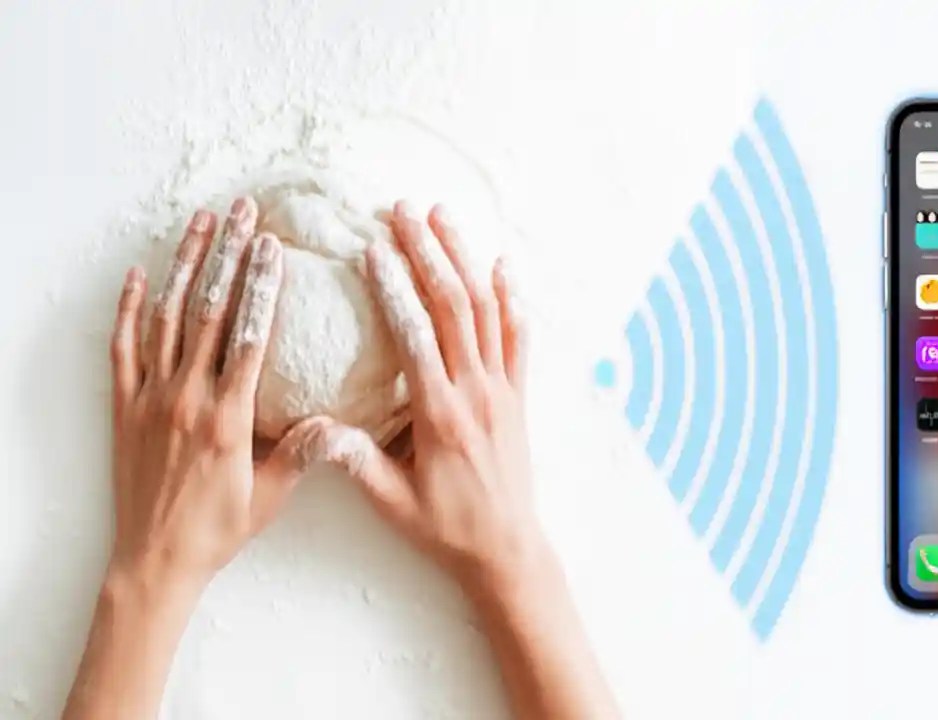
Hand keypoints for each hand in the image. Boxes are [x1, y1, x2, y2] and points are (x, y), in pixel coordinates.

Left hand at [108, 199, 325, 591]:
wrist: (155, 559)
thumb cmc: (219, 529)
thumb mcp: (271, 495)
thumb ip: (302, 452)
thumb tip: (337, 420)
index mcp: (228, 416)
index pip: (249, 335)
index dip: (261, 286)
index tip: (272, 247)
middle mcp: (187, 397)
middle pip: (210, 310)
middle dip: (228, 255)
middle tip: (242, 212)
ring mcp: (151, 397)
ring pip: (169, 318)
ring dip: (186, 265)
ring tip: (201, 223)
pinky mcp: (125, 406)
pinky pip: (124, 348)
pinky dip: (131, 308)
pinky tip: (140, 274)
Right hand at [315, 203, 619, 719]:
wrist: (506, 548)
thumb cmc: (445, 527)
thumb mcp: (391, 502)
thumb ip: (354, 462)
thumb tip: (314, 428)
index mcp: (440, 414)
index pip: (415, 337)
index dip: (395, 288)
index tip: (373, 248)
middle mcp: (477, 392)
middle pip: (455, 307)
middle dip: (429, 253)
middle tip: (404, 211)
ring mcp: (504, 389)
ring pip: (489, 310)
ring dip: (466, 259)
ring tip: (444, 217)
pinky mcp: (519, 394)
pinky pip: (519, 336)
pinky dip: (511, 297)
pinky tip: (501, 265)